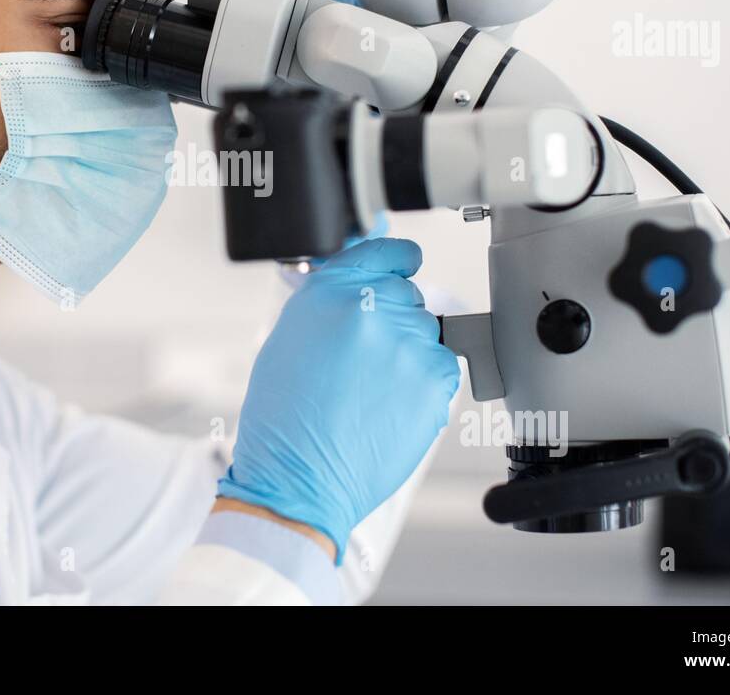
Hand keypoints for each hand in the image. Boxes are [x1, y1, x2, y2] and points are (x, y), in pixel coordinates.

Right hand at [218, 238, 460, 561]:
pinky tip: (392, 406)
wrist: (298, 477)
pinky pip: (444, 365)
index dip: (398, 258)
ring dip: (409, 355)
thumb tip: (364, 289)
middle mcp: (370, 305)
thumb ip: (331, 304)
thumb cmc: (285, 418)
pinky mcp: (434, 376)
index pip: (381, 252)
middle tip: (365, 365)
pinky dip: (426, 383)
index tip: (408, 262)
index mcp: (329, 291)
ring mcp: (406, 340)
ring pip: (427, 333)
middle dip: (393, 323)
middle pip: (406, 296)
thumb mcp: (291, 338)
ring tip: (373, 393)